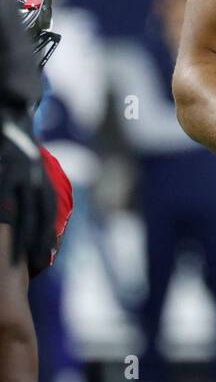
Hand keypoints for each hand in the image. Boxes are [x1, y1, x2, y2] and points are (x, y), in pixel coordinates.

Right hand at [0, 111, 54, 270]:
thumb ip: (35, 189)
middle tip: (30, 267)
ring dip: (15, 234)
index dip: (44, 237)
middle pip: (34, 216)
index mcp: (41, 179)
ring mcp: (15, 172)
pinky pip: (2, 196)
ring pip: (16, 209)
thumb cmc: (20, 145)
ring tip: (12, 258)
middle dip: (33, 242)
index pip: (45, 214)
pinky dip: (2, 211)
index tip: (42, 261)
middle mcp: (32, 177)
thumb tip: (37, 217)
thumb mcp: (33, 166)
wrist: (11, 113)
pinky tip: (1, 224)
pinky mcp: (2, 167)